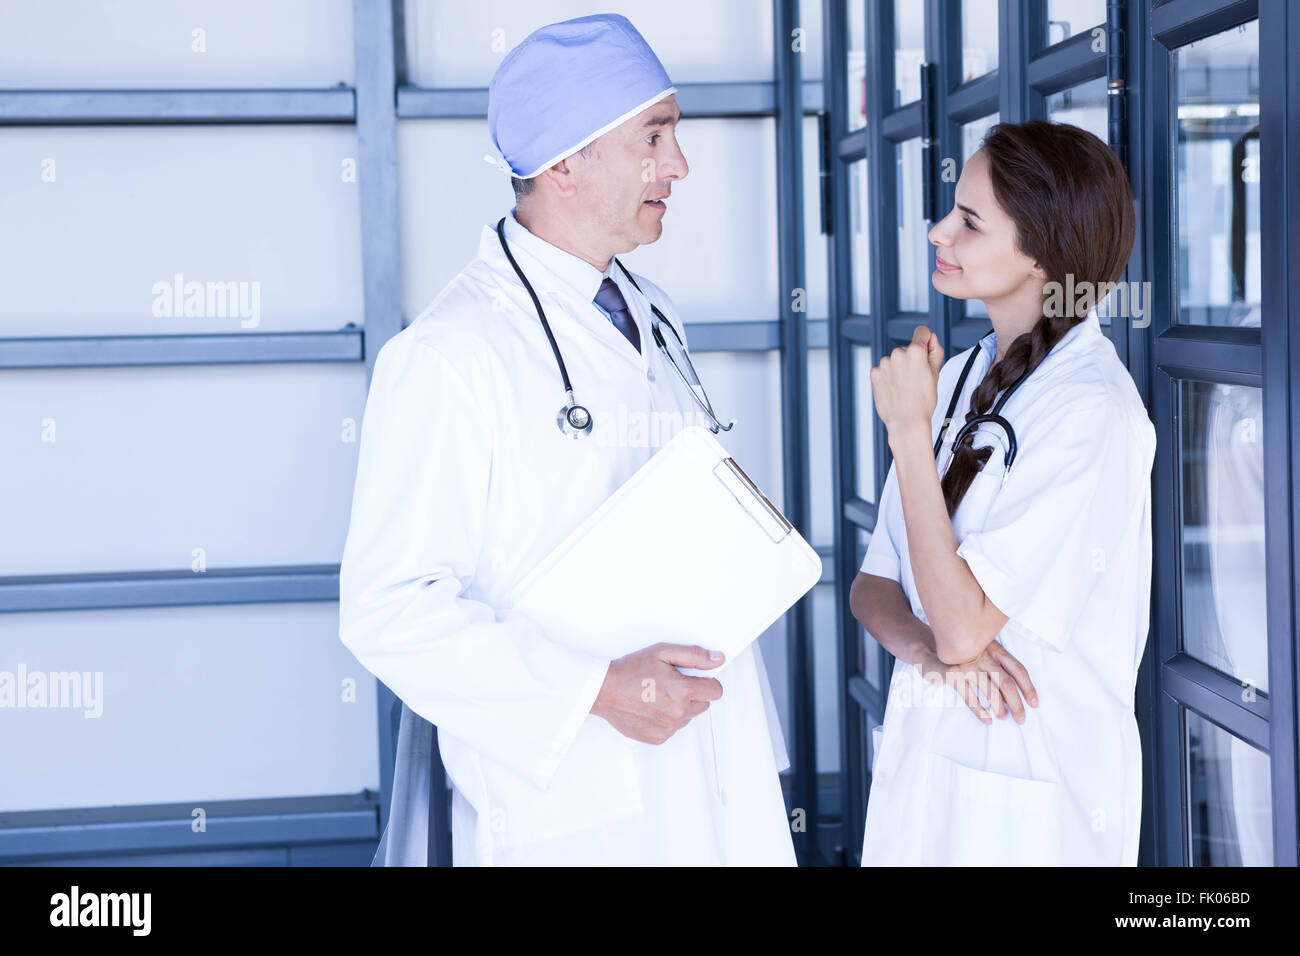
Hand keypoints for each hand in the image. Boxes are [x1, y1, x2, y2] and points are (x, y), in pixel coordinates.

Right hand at [590, 643, 724, 744]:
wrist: (603, 690)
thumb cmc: (630, 670)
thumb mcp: (662, 652)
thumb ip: (694, 655)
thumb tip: (718, 659)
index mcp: (683, 691)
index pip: (716, 691)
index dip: (707, 681)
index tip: (694, 678)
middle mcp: (679, 713)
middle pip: (704, 705)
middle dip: (693, 694)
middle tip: (671, 684)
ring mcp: (669, 728)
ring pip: (688, 717)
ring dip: (680, 707)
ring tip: (657, 695)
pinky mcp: (658, 738)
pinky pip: (673, 728)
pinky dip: (666, 719)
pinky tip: (651, 707)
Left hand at [869, 325, 942, 436]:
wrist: (907, 421)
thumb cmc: (923, 402)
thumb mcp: (936, 374)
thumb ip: (935, 351)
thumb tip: (931, 338)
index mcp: (916, 351)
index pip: (922, 332)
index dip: (926, 341)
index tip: (926, 350)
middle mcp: (898, 354)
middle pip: (907, 350)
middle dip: (911, 361)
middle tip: (916, 380)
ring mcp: (884, 364)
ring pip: (894, 361)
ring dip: (898, 369)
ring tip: (905, 387)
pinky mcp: (874, 373)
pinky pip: (882, 370)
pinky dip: (887, 377)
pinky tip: (894, 389)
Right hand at [916, 641, 1037, 724]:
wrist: (930, 648)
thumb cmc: (961, 653)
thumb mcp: (982, 648)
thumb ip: (997, 660)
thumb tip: (1017, 686)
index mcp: (994, 650)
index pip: (1017, 669)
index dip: (1028, 687)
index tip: (1034, 703)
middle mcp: (983, 658)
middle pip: (1006, 683)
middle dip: (1016, 703)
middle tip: (1022, 718)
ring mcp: (968, 667)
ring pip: (990, 691)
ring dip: (999, 708)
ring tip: (1004, 718)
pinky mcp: (953, 676)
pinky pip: (970, 697)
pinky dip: (980, 711)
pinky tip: (987, 719)